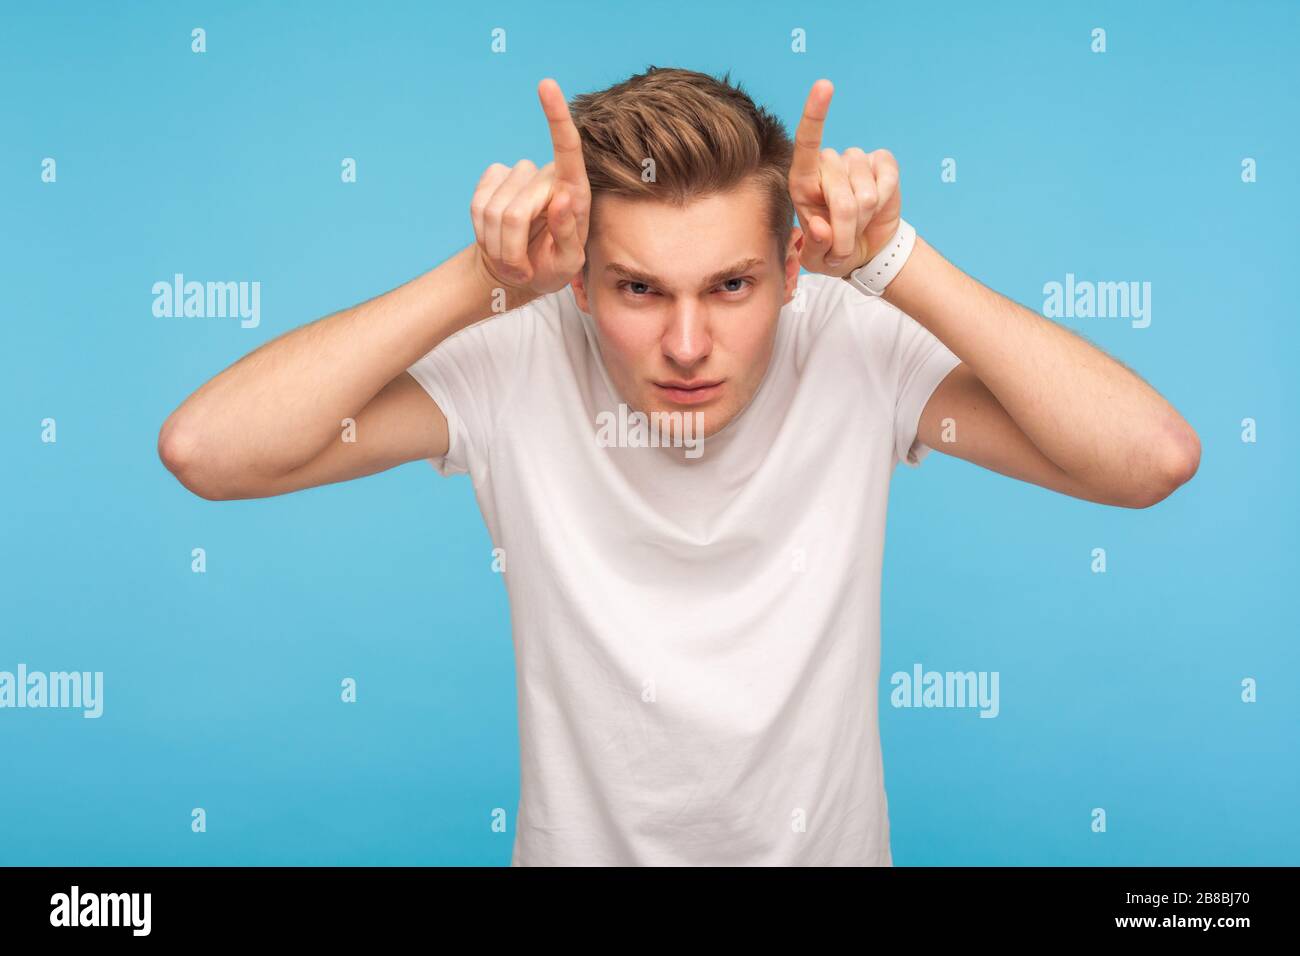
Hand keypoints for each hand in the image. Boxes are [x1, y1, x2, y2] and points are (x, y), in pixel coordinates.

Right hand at [470, 78, 590, 295]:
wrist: (520, 271)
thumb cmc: (553, 267)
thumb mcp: (568, 262)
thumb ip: (569, 233)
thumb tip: (563, 198)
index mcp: (575, 192)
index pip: (568, 149)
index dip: (556, 118)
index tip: (546, 85)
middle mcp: (546, 177)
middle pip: (516, 211)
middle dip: (512, 249)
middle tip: (523, 270)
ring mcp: (517, 176)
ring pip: (494, 213)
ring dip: (499, 247)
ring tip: (514, 260)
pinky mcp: (492, 180)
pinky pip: (477, 205)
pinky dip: (483, 235)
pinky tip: (497, 240)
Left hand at [789, 79, 900, 277]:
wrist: (865, 250)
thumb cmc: (833, 251)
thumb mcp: (817, 260)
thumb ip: (815, 246)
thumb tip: (820, 227)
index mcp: (803, 182)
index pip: (807, 144)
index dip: (815, 115)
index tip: (824, 86)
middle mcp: (828, 166)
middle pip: (840, 193)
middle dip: (845, 227)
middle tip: (844, 240)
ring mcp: (856, 161)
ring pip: (865, 193)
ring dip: (864, 219)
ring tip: (859, 224)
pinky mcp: (883, 163)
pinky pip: (887, 180)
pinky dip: (885, 201)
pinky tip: (877, 207)